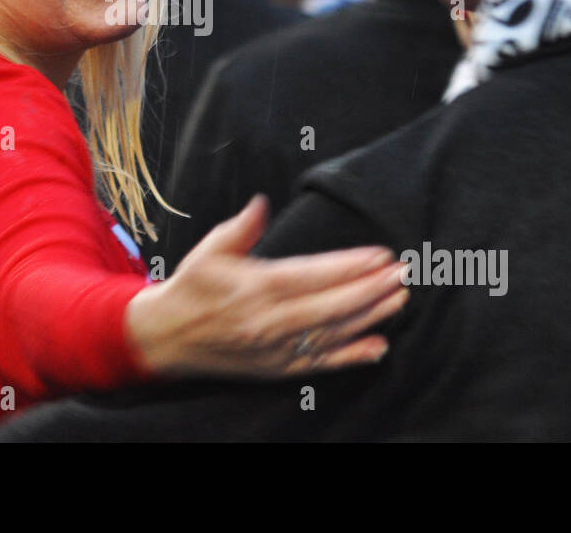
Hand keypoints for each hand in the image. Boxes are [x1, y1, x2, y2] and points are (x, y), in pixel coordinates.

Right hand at [124, 194, 407, 378]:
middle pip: (331, 306)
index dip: (349, 266)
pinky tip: (379, 346)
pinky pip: (321, 364)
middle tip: (404, 274)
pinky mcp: (276, 368)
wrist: (166, 337)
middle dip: (371, 290)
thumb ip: (240, 227)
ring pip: (332, 334)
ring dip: (370, 317)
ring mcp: (274, 349)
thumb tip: (262, 203)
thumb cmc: (192, 287)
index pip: (312, 275)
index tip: (380, 255)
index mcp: (253, 287)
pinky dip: (352, 356)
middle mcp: (268, 321)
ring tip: (400, 300)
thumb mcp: (209, 250)